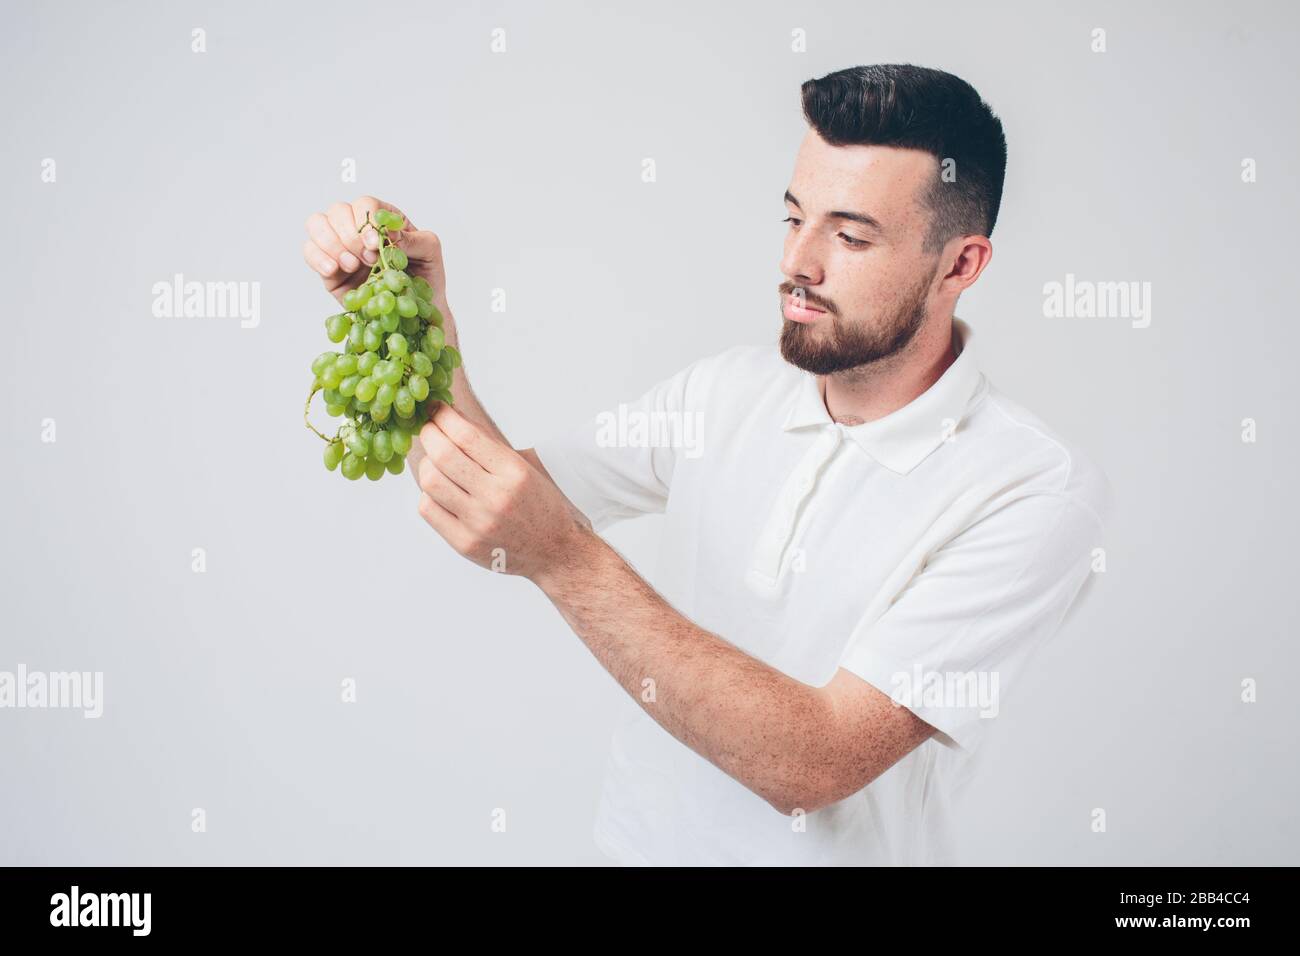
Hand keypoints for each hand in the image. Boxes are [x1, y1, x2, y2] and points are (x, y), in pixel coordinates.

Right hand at [302, 195, 457, 349]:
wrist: (415, 309)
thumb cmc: (424, 276)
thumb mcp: (430, 252)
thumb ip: (415, 239)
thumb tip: (391, 234)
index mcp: (382, 218)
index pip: (365, 204)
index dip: (366, 223)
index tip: (376, 246)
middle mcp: (357, 227)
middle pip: (338, 211)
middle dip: (350, 236)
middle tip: (369, 260)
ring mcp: (340, 246)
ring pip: (317, 224)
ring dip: (333, 244)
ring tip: (352, 266)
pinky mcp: (328, 268)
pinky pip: (309, 252)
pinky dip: (318, 258)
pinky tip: (334, 270)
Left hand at [412, 404, 593, 579]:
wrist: (554, 551)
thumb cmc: (539, 505)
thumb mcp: (524, 468)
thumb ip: (489, 446)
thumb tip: (451, 417)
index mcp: (515, 473)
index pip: (467, 436)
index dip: (444, 416)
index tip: (436, 408)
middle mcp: (496, 497)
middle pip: (443, 455)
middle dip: (429, 434)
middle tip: (427, 429)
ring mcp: (478, 523)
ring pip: (430, 482)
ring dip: (426, 464)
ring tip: (433, 460)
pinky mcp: (464, 543)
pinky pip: (428, 509)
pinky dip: (428, 494)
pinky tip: (439, 490)